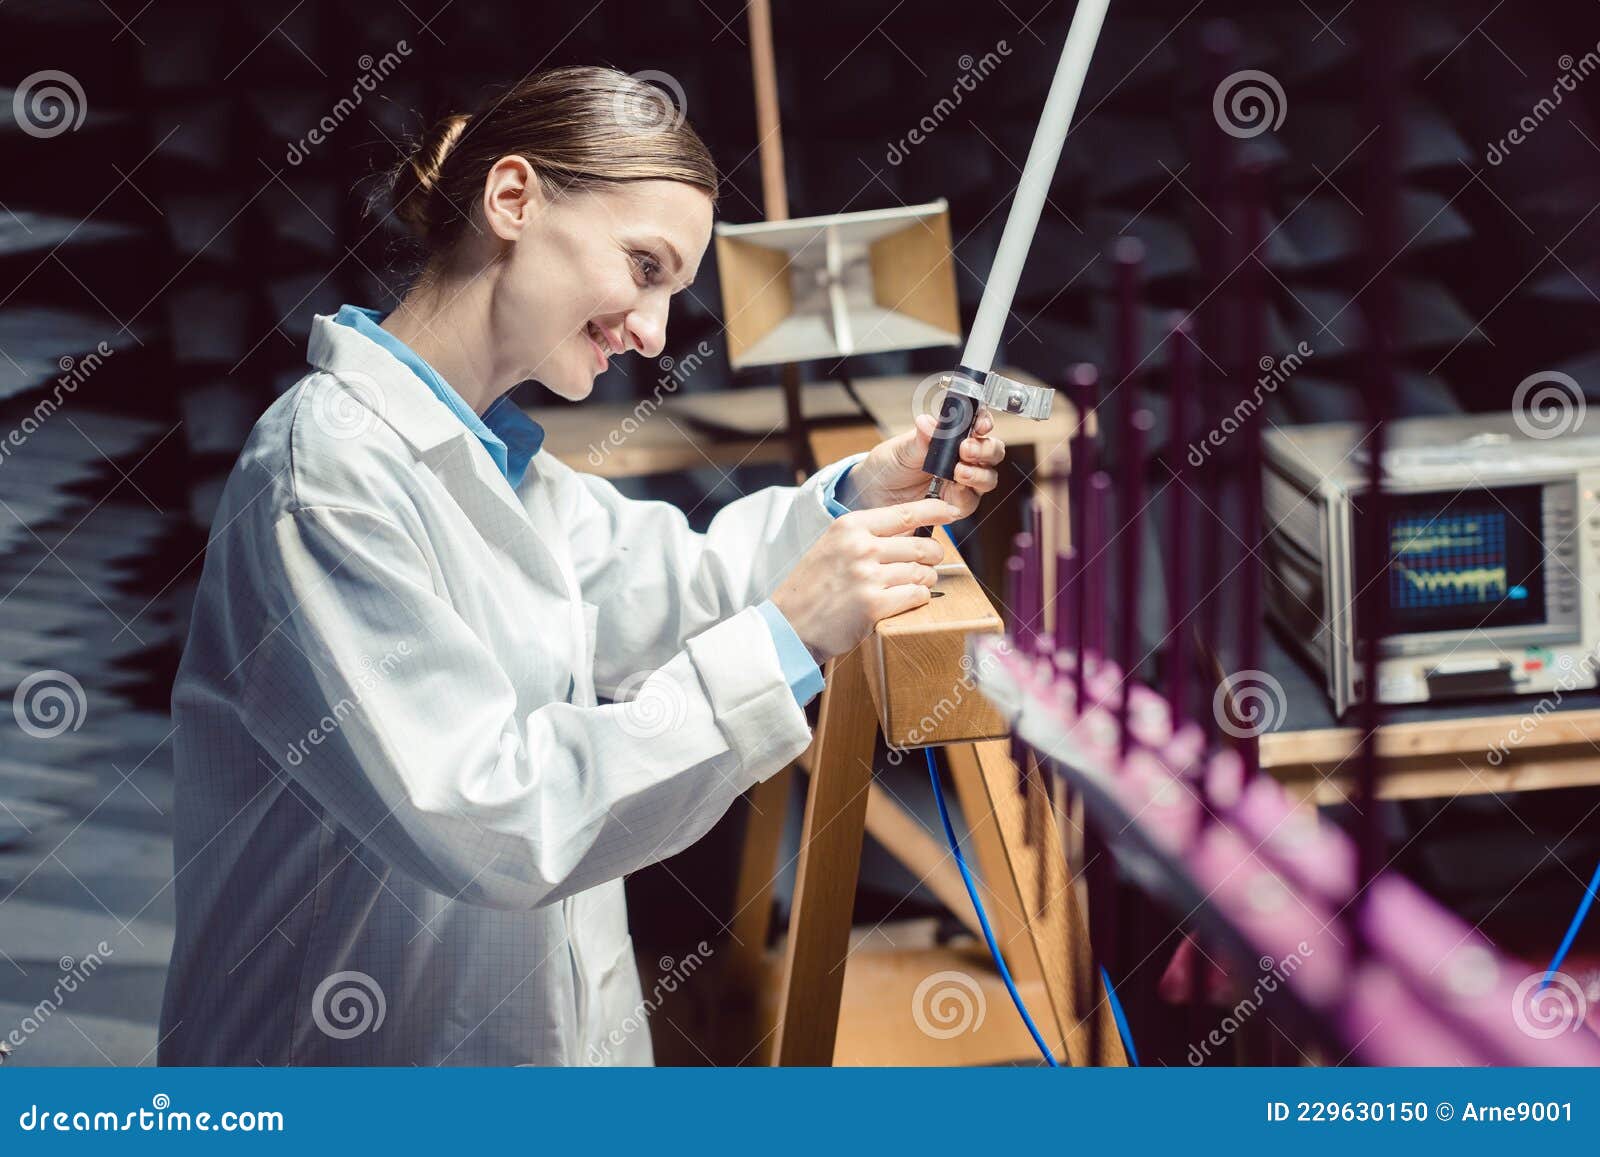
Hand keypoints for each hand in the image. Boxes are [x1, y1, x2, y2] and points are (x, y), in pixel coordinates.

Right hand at [771, 498, 958, 660]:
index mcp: (850, 527)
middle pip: (921, 545)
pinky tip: (907, 599)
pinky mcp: (874, 605)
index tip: (952, 510)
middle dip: (932, 556)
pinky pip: (916, 596)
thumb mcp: (832, 546)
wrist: (789, 624)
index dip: (935, 510)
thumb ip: (866, 536)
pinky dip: (918, 598)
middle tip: (930, 562)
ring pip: (922, 573)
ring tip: (915, 583)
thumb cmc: (813, 586)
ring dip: (926, 580)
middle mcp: (860, 547)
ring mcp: (868, 576)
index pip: (904, 513)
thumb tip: (912, 528)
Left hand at [838, 410, 1005, 518]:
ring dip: (979, 474)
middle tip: (966, 449)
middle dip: (985, 449)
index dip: (985, 422)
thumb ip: (919, 438)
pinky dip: (966, 495)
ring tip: (959, 471)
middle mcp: (964, 459)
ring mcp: (963, 483)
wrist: (873, 494)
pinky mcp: (956, 505)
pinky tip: (954, 490)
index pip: (979, 425)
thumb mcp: (900, 449)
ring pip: (988, 478)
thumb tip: (927, 422)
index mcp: (953, 437)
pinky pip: (971, 502)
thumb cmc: (889, 465)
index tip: (981, 424)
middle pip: (993, 452)